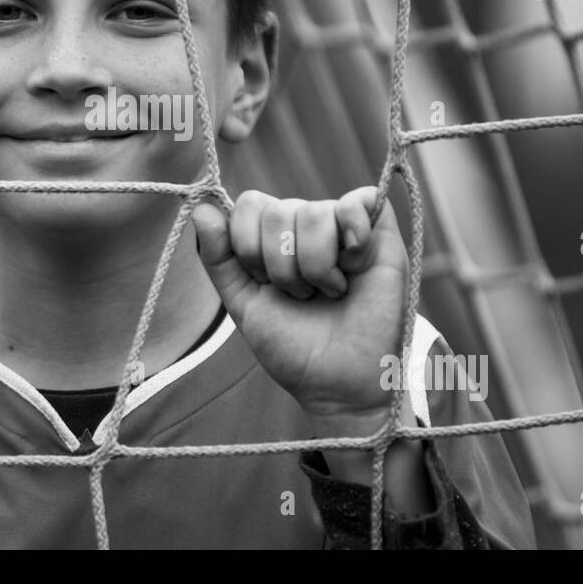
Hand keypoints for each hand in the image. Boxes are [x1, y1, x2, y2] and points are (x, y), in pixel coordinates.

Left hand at [191, 186, 409, 418]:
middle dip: (282, 266)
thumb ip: (219, 257)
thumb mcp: (244, 302)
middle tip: (303, 294)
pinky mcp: (381, 232)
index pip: (251, 204)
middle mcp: (307, 224)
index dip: (250, 245)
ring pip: (314, 212)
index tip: (265, 283)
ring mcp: (344, 226)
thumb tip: (202, 208)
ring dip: (317, 266)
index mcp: (274, 236)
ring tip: (330, 291)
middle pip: (278, 209)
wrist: (338, 384)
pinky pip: (361, 199)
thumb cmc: (293, 347)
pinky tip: (355, 264)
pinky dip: (353, 232)